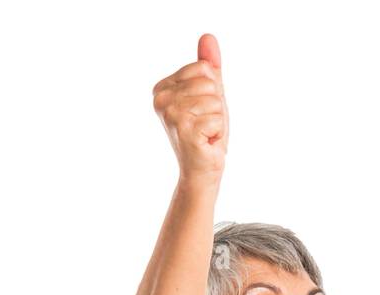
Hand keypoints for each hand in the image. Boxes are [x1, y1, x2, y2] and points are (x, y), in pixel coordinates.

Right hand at [153, 33, 228, 183]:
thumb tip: (208, 37)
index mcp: (163, 87)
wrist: (201, 172)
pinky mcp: (184, 129)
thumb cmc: (206, 134)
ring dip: (217, 121)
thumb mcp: (209, 95)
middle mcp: (162, 99)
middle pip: (210, 83)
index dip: (212, 92)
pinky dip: (218, 133)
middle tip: (206, 126)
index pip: (204, 69)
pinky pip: (217, 118)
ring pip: (215, 100)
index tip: (202, 112)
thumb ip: (208, 67)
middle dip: (216, 106)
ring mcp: (171, 114)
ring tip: (205, 134)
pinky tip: (206, 143)